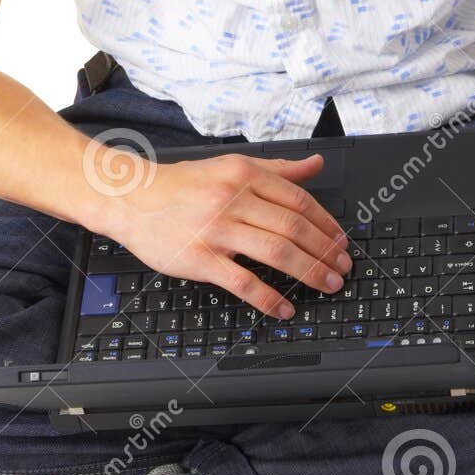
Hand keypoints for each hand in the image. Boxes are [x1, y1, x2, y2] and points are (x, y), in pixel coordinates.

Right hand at [95, 150, 350, 318]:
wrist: (131, 198)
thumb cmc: (182, 184)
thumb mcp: (231, 166)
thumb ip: (277, 168)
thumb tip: (317, 165)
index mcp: (244, 174)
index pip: (299, 200)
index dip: (326, 223)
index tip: (341, 241)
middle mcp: (233, 198)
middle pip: (293, 227)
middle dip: (325, 251)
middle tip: (342, 268)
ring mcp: (217, 230)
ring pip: (276, 252)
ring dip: (309, 272)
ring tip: (327, 285)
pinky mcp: (200, 259)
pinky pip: (243, 282)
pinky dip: (270, 298)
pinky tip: (285, 308)